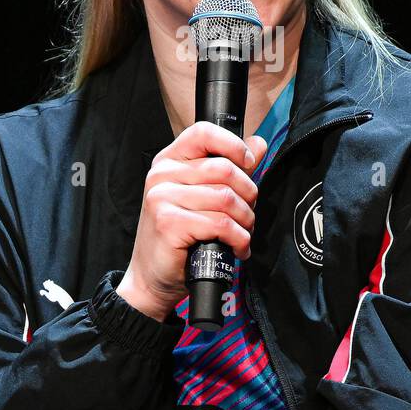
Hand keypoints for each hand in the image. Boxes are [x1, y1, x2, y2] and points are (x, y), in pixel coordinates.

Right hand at [118, 122, 267, 322]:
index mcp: (169, 161)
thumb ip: (230, 167)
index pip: (203, 132)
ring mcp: (162, 198)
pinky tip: (237, 247)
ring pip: (226, 199)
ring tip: (243, 233)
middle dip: (248, 194)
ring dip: (245, 220)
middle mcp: (161, 175)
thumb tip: (258, 144)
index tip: (249, 163)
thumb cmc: (178, 237)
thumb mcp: (202, 196)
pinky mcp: (169, 222)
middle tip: (248, 213)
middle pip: (224, 169)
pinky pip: (220, 224)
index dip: (233, 145)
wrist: (151, 277)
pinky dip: (238, 238)